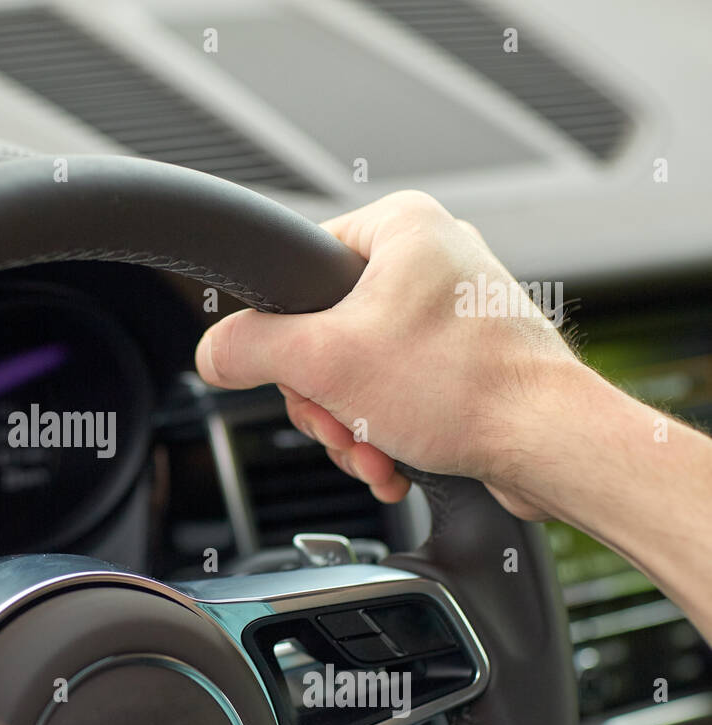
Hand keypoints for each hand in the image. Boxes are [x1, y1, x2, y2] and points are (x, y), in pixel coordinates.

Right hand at [195, 190, 584, 519]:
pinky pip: (396, 391)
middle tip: (341, 420)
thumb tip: (214, 354)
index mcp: (400, 226)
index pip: (298, 267)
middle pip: (323, 332)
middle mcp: (429, 257)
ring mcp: (450, 309)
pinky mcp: (464, 357)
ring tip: (375, 450)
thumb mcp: (324, 362)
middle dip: (325, 398)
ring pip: (357, 371)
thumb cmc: (465, 388)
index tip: (297, 371)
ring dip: (351, 425)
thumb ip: (250, 350)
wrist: (549, 443)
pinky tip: (394, 459)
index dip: (284, 333)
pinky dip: (385, 432)